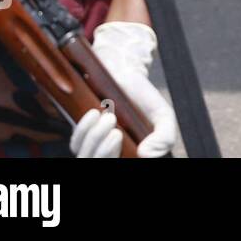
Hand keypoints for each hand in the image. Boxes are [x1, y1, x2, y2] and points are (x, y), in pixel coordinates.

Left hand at [71, 22, 177, 157]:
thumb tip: (145, 155)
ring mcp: (96, 148)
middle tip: (116, 132)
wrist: (125, 75)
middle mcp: (113, 154)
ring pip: (87, 158)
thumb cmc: (144, 98)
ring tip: (109, 116)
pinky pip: (76, 144)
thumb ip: (164, 137)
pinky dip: (84, 130)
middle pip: (101, 164)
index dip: (116, 156)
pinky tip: (96, 113)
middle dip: (106, 153)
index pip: (121, 163)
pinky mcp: (81, 137)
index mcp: (132, 154)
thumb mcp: (163, 115)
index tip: (131, 146)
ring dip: (96, 139)